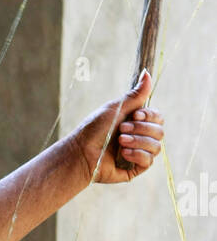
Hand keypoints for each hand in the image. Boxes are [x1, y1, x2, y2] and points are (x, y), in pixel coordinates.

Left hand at [64, 68, 163, 184]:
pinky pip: (149, 161)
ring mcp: (138, 153)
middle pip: (160, 131)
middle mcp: (140, 137)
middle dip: (141, 129)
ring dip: (138, 142)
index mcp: (137, 122)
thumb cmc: (94, 129)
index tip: (135, 115)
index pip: (158, 117)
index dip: (150, 116)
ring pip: (156, 146)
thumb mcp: (116, 108)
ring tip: (120, 141)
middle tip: (121, 130)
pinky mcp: (135, 168)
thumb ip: (136, 94)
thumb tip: (147, 72)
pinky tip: (123, 154)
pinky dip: (137, 155)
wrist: (81, 153)